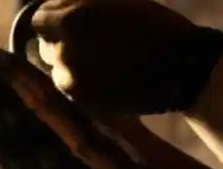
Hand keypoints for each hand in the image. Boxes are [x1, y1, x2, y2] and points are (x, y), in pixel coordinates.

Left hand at [32, 0, 222, 115]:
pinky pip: (72, 90)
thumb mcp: (116, 1)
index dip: (53, 17)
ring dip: (71, 64)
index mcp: (72, 21)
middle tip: (90, 40)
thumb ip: (79, 2)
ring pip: (59, 71)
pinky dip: (83, 82)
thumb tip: (54, 3)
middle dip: (62, 41)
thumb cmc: (154, 25)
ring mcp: (72, 83)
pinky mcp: (84, 104)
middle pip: (46, 46)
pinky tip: (106, 75)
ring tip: (101, 59)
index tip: (67, 18)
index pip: (38, 19)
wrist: (183, 68)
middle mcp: (65, 54)